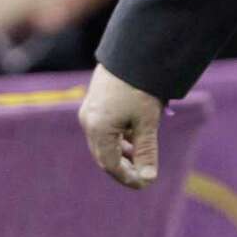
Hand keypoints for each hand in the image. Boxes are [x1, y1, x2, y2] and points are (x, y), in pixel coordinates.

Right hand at [79, 63, 163, 190]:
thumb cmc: (141, 87)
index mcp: (98, 128)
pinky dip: (119, 139)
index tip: (145, 183)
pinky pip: (104, 130)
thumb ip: (146, 151)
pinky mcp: (94, 104)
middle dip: (123, 168)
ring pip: (103, 143)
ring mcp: (89, 112)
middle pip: (104, 155)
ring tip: (141, 157)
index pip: (110, 164)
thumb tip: (148, 178)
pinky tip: (135, 139)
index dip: (128, 177)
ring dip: (122, 153)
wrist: (133, 52)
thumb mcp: (147, 122)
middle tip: (143, 175)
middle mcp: (88, 121)